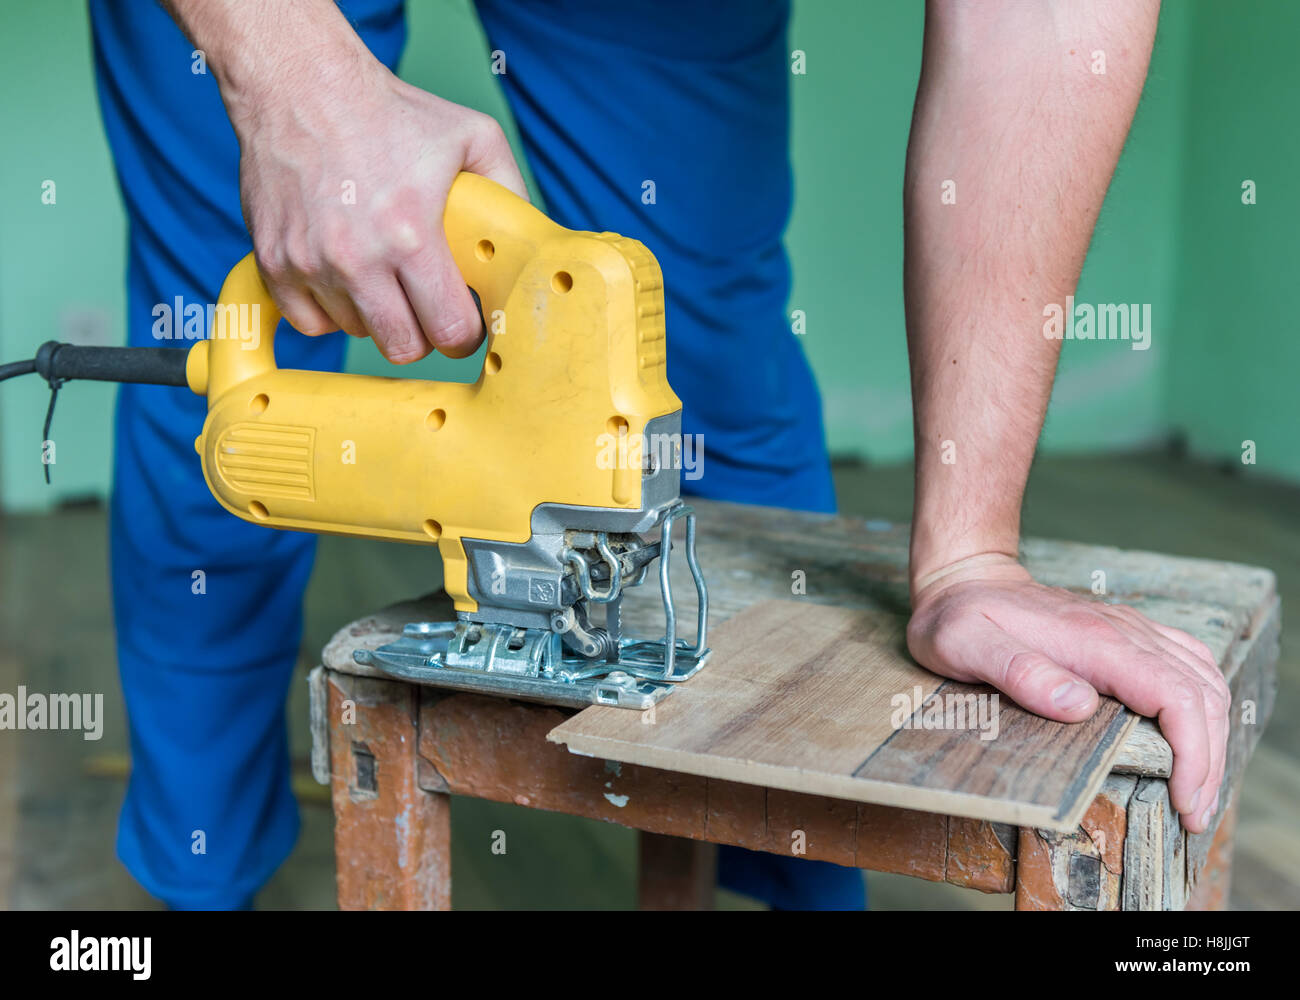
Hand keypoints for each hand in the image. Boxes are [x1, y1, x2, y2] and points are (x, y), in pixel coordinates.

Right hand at [227, 43, 526, 361]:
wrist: (299, 84)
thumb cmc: (389, 112)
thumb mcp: (471, 136)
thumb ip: (509, 189)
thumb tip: (523, 241)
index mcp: (411, 233)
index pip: (448, 330)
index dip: (464, 333)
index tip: (463, 320)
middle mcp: (358, 257)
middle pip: (403, 347)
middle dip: (423, 334)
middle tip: (426, 307)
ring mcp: (310, 263)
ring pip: (358, 333)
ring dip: (376, 314)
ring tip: (383, 273)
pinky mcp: (274, 262)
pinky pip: (311, 323)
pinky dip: (330, 311)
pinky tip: (345, 278)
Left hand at [906, 554, 1229, 832]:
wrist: (965, 579)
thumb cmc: (959, 617)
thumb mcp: (968, 645)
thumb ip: (1021, 673)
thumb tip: (1079, 706)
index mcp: (1095, 640)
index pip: (1175, 695)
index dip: (1193, 751)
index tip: (1185, 797)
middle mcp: (1124, 631)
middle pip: (1201, 693)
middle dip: (1209, 759)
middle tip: (1195, 814)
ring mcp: (1129, 629)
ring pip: (1203, 679)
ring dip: (1212, 736)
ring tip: (1198, 789)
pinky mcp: (1126, 633)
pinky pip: (1188, 662)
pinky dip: (1204, 704)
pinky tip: (1194, 735)